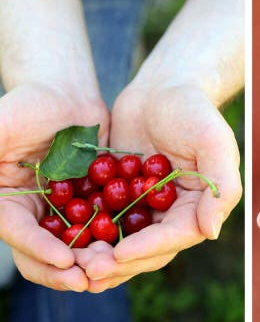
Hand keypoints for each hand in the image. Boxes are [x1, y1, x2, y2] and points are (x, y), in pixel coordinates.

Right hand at [0, 84, 108, 290]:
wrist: (66, 92)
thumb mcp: (1, 126)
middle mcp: (35, 215)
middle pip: (49, 252)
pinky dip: (118, 232)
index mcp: (7, 206)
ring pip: (79, 243)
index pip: (21, 236)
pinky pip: (105, 220)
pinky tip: (136, 238)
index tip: (65, 260)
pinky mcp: (92, 199)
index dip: (40, 251)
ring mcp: (65, 209)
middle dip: (68, 268)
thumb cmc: (28, 104)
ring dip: (95, 257)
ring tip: (115, 263)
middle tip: (92, 276)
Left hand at [73, 84, 241, 290]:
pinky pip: (100, 221)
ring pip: (119, 242)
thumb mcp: (213, 140)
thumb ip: (221, 185)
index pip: (173, 236)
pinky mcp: (119, 197)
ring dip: (98, 256)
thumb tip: (211, 232)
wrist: (162, 85)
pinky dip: (84, 233)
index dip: (147, 249)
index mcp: (198, 205)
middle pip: (145, 250)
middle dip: (117, 263)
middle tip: (89, 270)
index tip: (119, 254)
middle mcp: (171, 212)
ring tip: (72, 262)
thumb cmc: (193, 109)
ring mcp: (143, 206)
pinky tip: (61, 239)